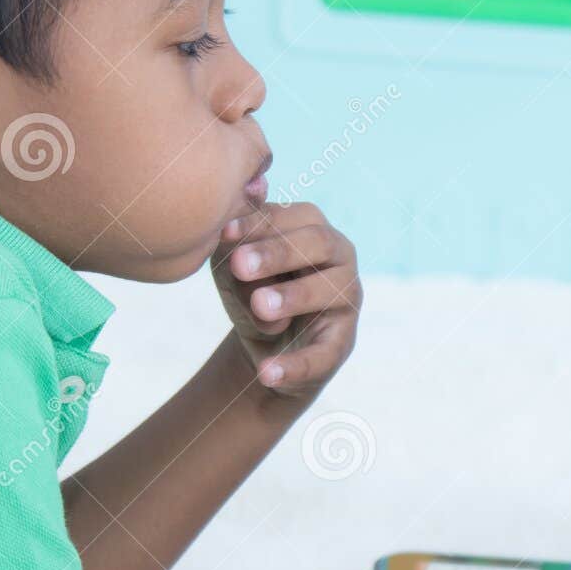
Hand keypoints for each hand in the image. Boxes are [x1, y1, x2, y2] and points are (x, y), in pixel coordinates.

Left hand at [211, 203, 360, 396]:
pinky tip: (267, 371)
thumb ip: (235, 237)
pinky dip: (295, 365)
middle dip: (278, 253)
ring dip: (293, 297)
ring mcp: (346, 301)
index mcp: (314, 229)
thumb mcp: (233, 265)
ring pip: (330, 291)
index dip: (260, 223)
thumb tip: (244, 197)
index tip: (224, 234)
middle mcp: (340, 258)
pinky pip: (324, 354)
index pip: (295, 217)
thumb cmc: (251, 290)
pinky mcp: (340, 344)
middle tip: (240, 266)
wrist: (265, 347)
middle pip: (319, 243)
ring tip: (260, 307)